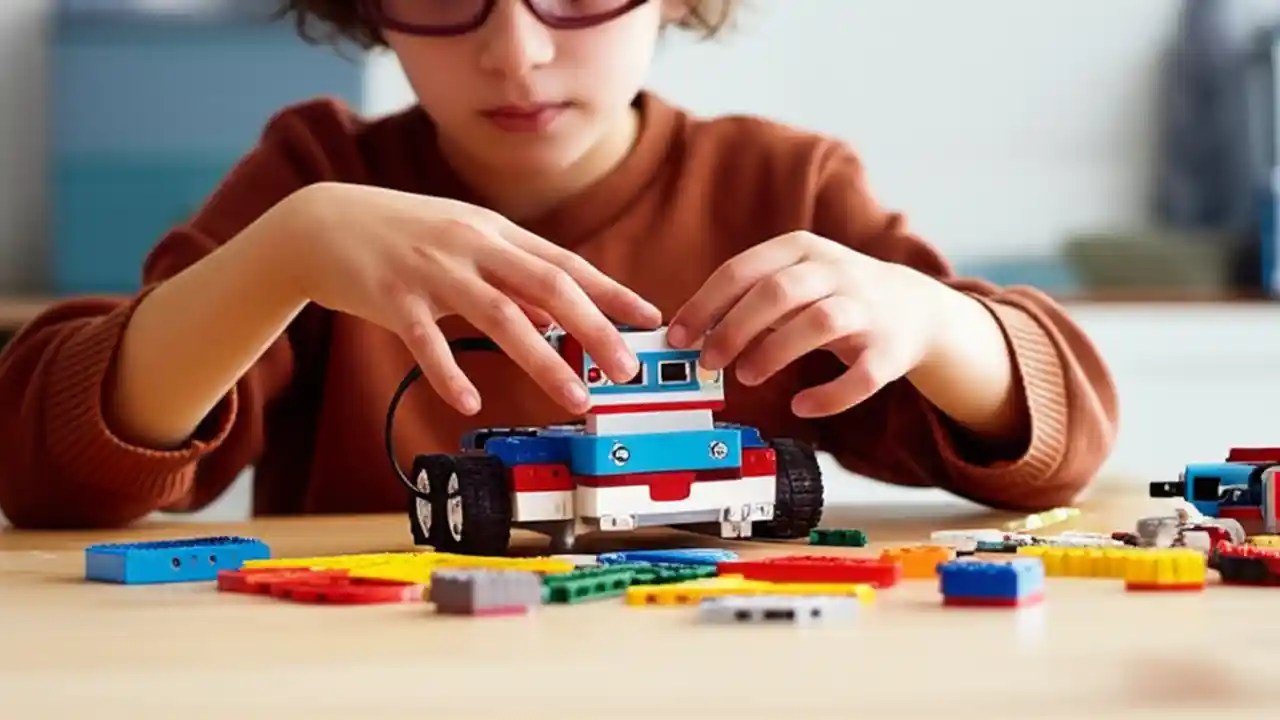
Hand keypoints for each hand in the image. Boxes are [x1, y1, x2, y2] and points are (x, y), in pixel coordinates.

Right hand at [278, 182, 660, 415]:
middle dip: (595, 330)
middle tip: (626, 370)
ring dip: (544, 361)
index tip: (650, 319)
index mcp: (496, 233)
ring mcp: (433, 270)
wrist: (323, 221)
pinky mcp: (393, 297)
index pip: (566, 265)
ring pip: (500, 317)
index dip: (612, 292)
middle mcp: (473, 247)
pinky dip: (451, 372)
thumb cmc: (402, 235)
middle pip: (548, 288)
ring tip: (576, 398)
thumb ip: (508, 280)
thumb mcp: (464, 245)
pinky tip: (471, 402)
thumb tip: (552, 322)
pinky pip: (427, 342)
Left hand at [666, 231, 945, 417]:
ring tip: (747, 376)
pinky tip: (802, 406)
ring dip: (774, 352)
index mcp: (802, 250)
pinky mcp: (890, 350)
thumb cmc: (836, 296)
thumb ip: (747, 299)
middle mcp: (836, 272)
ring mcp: (867, 309)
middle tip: (708, 361)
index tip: (678, 336)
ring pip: (818, 323)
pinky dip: (829, 396)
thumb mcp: (794, 280)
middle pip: (777, 292)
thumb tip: (691, 332)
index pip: (742, 270)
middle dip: (734, 328)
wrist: (916, 308)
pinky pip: (861, 376)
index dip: (705, 305)